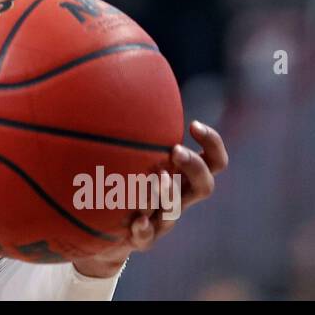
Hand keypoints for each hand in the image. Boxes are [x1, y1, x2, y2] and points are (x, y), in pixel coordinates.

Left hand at [71, 119, 228, 277]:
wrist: (102, 235)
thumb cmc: (121, 185)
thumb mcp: (126, 156)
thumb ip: (128, 127)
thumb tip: (121, 74)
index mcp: (180, 176)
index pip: (212, 160)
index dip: (211, 143)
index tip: (194, 124)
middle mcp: (177, 198)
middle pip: (204, 186)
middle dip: (195, 166)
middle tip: (176, 151)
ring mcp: (161, 221)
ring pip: (176, 210)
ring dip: (169, 193)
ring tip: (157, 178)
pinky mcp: (142, 239)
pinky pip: (147, 237)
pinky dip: (143, 228)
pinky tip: (135, 220)